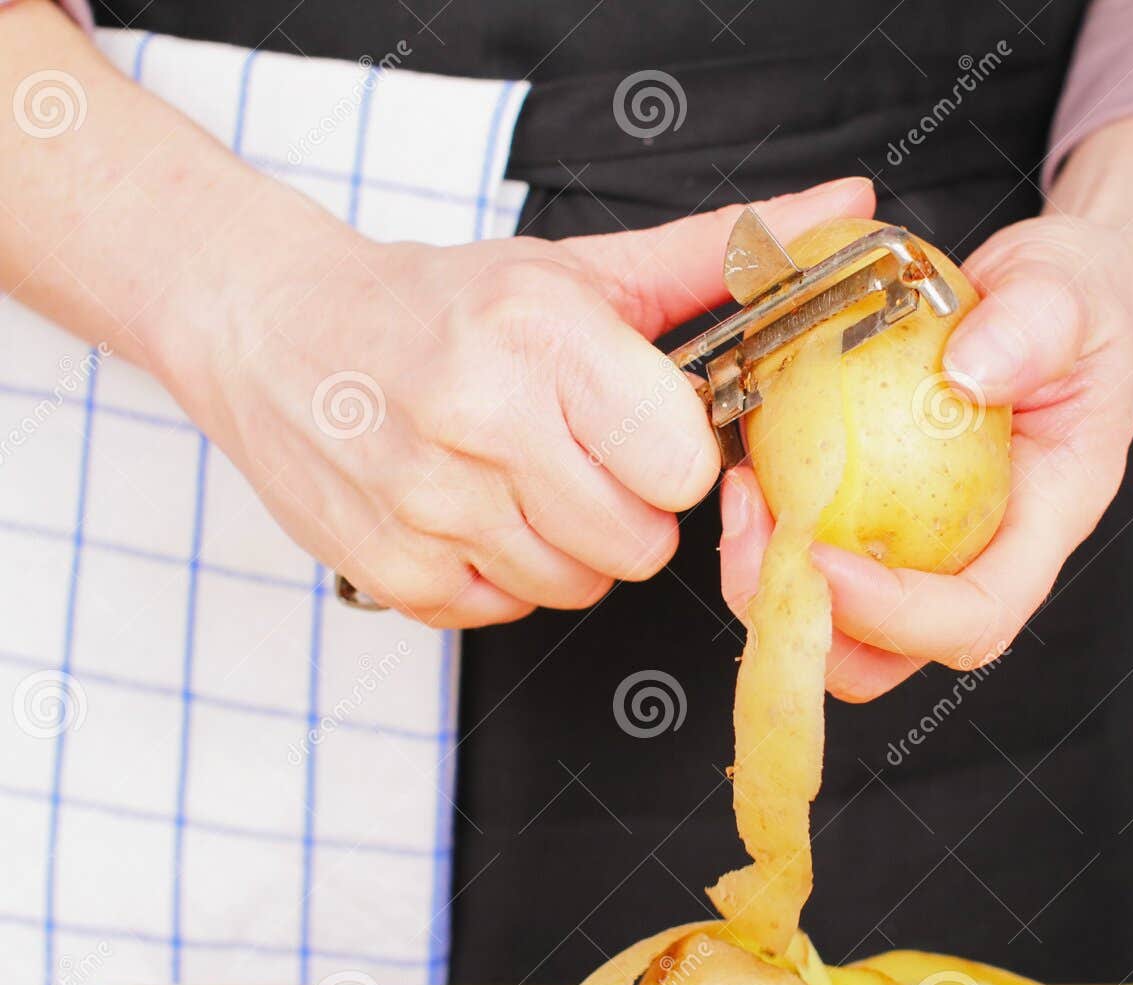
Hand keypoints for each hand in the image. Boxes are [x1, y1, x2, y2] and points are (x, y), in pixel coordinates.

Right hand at [172, 179, 874, 627]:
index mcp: (542, 335)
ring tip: (520, 479)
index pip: (682, 467)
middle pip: (640, 543)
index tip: (643, 432)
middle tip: (579, 457)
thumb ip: (715, 256)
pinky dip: (502, 574)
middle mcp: (480, 419)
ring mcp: (429, 504)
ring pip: (579, 587)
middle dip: (628, 509)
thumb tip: (843, 207)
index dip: (674, 458)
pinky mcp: (394, 570)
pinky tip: (472, 511)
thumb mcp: (578, 269)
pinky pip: (507, 612)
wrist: (272, 326)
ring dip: (567, 546)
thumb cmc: (440, 303)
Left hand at [719, 114, 1132, 699]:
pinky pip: (812, 552)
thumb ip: (1036, 325)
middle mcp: (978, 553)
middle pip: (889, 653)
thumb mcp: (1072, 293)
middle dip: (809, 625)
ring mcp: (923, 543)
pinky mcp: (876, 514)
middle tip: (754, 538)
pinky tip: (740, 469)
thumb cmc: (1086, 310)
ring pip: (837, 622)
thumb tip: (973, 368)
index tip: (826, 560)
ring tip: (740, 497)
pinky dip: (765, 532)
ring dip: (770, 584)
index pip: (974, 617)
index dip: (896, 616)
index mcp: (1042, 522)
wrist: (1071, 301)